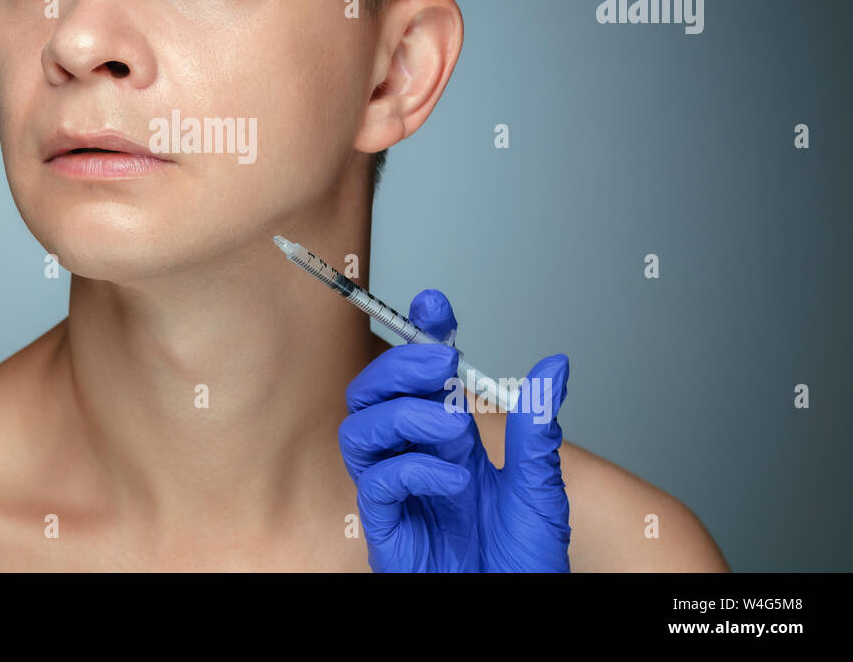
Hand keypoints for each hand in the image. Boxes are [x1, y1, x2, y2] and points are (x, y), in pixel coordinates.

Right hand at [338, 288, 571, 571]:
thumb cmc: (521, 558)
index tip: (436, 305)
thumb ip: (538, 427)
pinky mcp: (386, 527)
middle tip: (444, 363)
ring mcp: (395, 490)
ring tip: (453, 427)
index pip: (417, 374)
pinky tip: (454, 479)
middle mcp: (412, 455)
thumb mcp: (540, 485)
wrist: (516, 605)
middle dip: (401, 365)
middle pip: (369, 390)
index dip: (419, 334)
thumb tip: (553, 367)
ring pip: (357, 429)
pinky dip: (414, 469)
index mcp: (445, 438)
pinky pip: (376, 483)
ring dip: (403, 414)